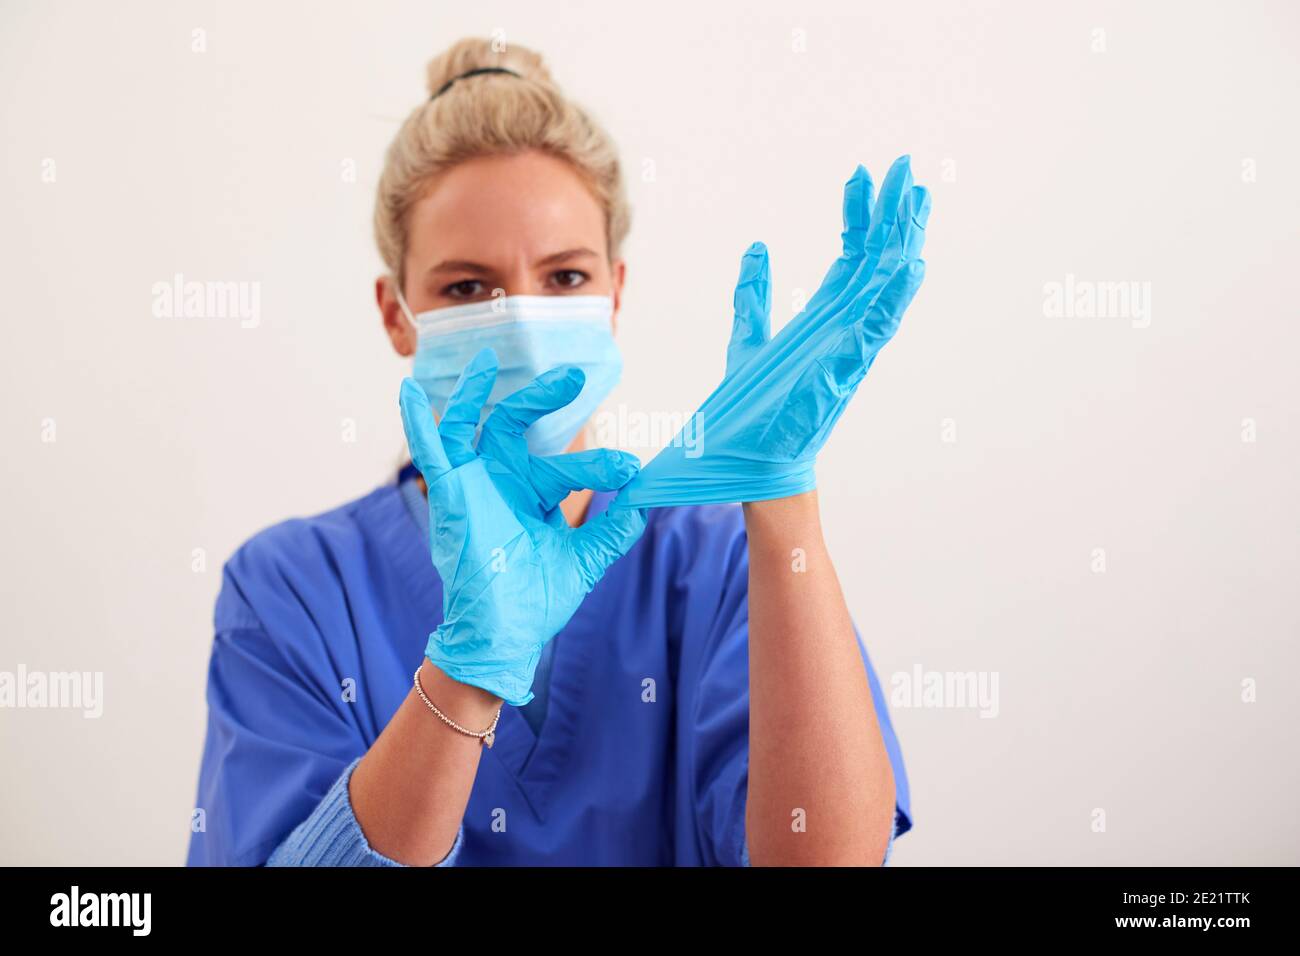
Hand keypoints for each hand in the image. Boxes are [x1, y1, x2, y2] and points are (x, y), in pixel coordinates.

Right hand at [400, 350, 646, 705]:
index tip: (631, 468)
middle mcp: (500, 483)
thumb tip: (644, 499)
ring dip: (475, 393)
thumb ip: (614, 529)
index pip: (566, 466)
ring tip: (486, 359)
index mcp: (531, 496)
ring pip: (471, 426)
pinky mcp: (449, 494)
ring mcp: (473, 485)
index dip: (600, 464)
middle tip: (573, 376)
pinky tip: (408, 390)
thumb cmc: (536, 601)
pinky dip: (417, 420)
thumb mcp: (585, 559)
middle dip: (542, 397)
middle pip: (517, 426)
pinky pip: (429, 450)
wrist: (504, 635)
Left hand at [614, 156, 929, 508]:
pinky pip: (876, 329)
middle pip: (878, 262)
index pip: (852, 258)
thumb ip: (752, 296)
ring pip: (885, 286)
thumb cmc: (751, 413)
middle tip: (906, 165)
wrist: (748, 467)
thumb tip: (756, 247)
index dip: (859, 216)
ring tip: (919, 196)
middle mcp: (845, 331)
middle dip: (892, 213)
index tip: (862, 174)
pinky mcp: (842, 371)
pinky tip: (913, 262)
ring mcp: (849, 349)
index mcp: (826, 321)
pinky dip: (895, 296)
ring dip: (903, 241)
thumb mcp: (747, 338)